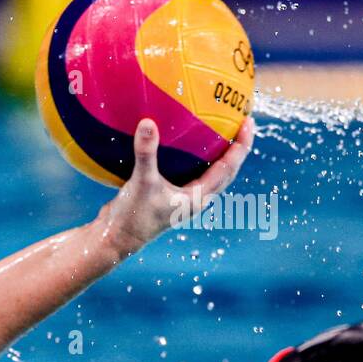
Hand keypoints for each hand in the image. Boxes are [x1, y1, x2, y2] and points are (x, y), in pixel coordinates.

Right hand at [93, 116, 254, 257]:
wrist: (115, 239)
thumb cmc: (133, 217)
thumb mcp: (142, 183)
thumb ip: (147, 153)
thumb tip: (148, 122)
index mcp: (198, 197)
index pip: (228, 168)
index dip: (241, 145)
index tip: (248, 122)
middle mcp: (195, 198)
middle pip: (226, 171)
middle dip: (237, 148)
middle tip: (242, 122)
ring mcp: (182, 198)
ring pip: (210, 173)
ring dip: (218, 154)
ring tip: (219, 130)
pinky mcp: (168, 195)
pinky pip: (189, 172)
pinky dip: (193, 157)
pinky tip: (183, 143)